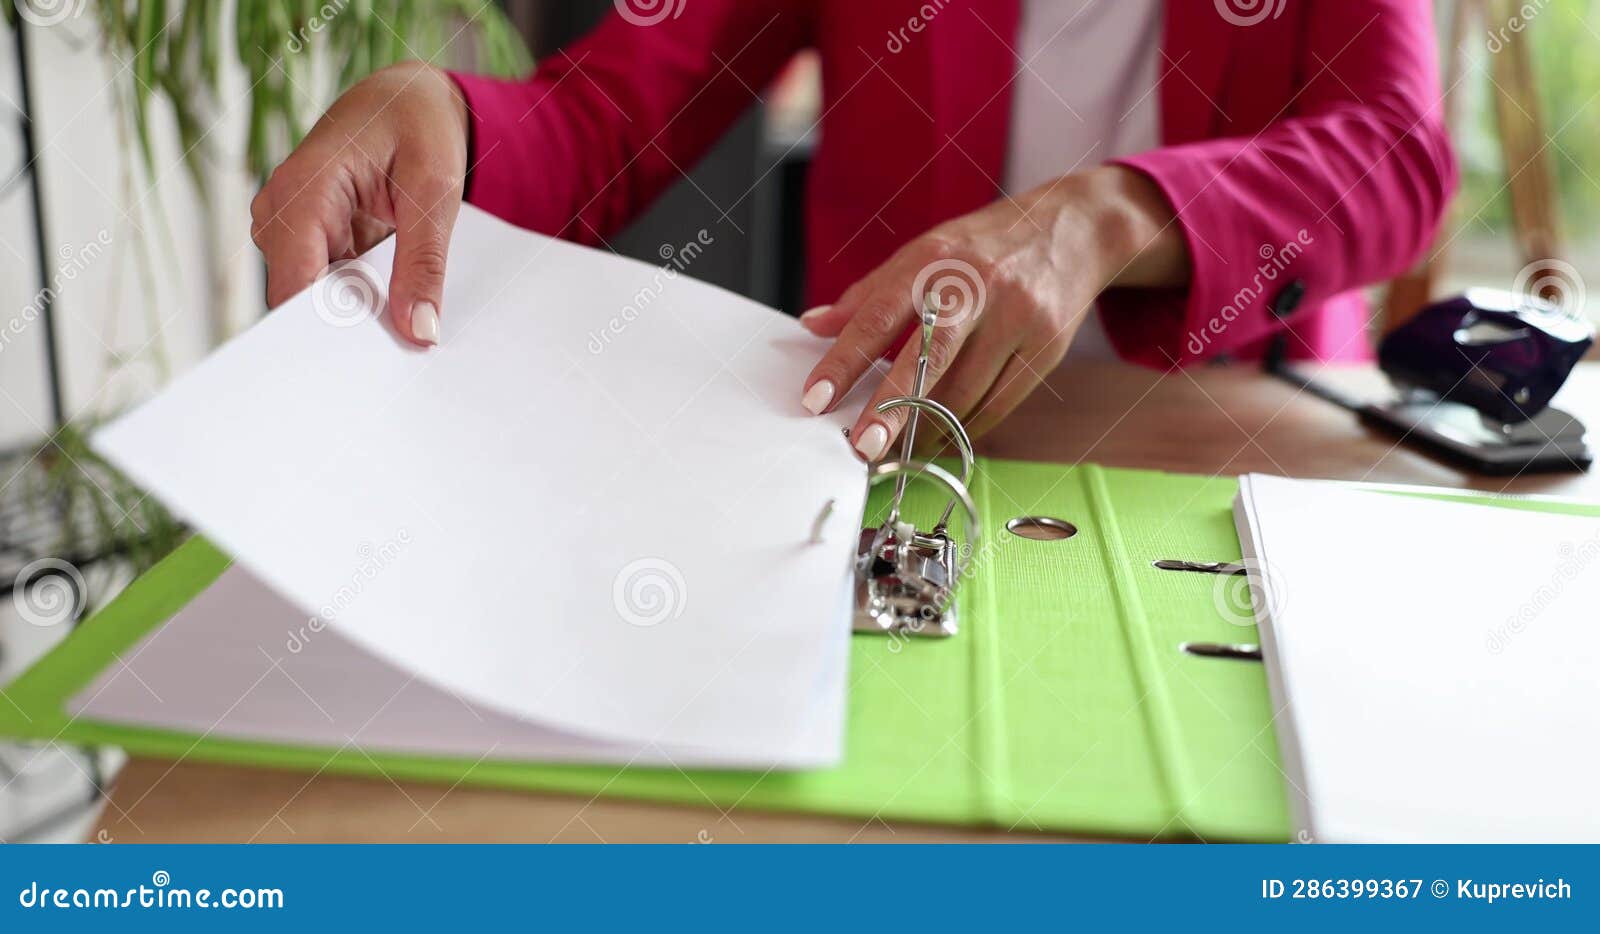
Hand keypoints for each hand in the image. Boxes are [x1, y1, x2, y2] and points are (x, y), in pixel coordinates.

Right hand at [250, 61, 469, 344]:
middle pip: (300, 300)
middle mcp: (281, 212)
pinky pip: (328, 287)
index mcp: (303, 191)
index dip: (322, 336)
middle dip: (344, 336)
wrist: (408, 97)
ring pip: (313, 299)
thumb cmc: (417, 125)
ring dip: (354, 321)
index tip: (359, 376)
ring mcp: (290, 229)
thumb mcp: (435, 190)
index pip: (295, 285)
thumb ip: (424, 262)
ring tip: (400, 346)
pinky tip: (392, 318)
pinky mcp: (309, 242)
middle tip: (392, 371)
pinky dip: (359, 303)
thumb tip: (418, 330)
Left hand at [798, 165, 1185, 454]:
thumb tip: (812, 325)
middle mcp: (974, 286)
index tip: (815, 398)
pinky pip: (999, 403)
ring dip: (928, 427)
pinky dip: (966, 428)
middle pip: (929, 356)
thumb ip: (868, 294)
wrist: (1072, 231)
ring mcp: (1015, 316)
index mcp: (932, 261)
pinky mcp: (1046, 346)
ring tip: (898, 450)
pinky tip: (942, 439)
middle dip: (893, 407)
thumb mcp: (923, 253)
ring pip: (966, 389)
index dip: (844, 360)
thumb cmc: (983, 248)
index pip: (878, 315)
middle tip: (864, 446)